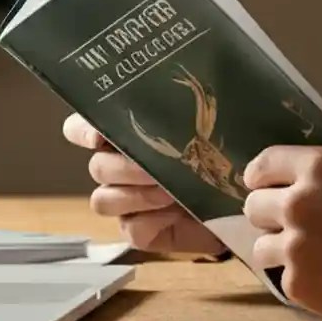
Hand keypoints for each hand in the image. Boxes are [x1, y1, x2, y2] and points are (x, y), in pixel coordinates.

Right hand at [62, 112, 225, 254]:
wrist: (241, 196)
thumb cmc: (219, 151)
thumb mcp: (205, 120)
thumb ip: (185, 107)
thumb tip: (183, 89)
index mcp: (125, 135)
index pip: (80, 129)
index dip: (82, 131)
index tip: (98, 136)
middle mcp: (117, 168)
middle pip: (97, 167)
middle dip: (124, 168)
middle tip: (153, 168)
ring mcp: (126, 202)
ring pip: (103, 200)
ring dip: (134, 196)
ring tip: (168, 193)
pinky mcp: (141, 231)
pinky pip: (131, 229)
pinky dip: (150, 222)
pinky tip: (173, 214)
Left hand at [243, 146, 321, 320]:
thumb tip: (305, 182)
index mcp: (320, 167)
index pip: (264, 165)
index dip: (261, 178)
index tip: (262, 186)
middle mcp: (299, 202)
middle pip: (254, 206)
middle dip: (270, 216)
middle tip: (293, 227)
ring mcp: (296, 245)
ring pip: (261, 246)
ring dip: (280, 250)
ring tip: (314, 257)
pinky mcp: (299, 284)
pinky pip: (284, 279)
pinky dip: (303, 281)